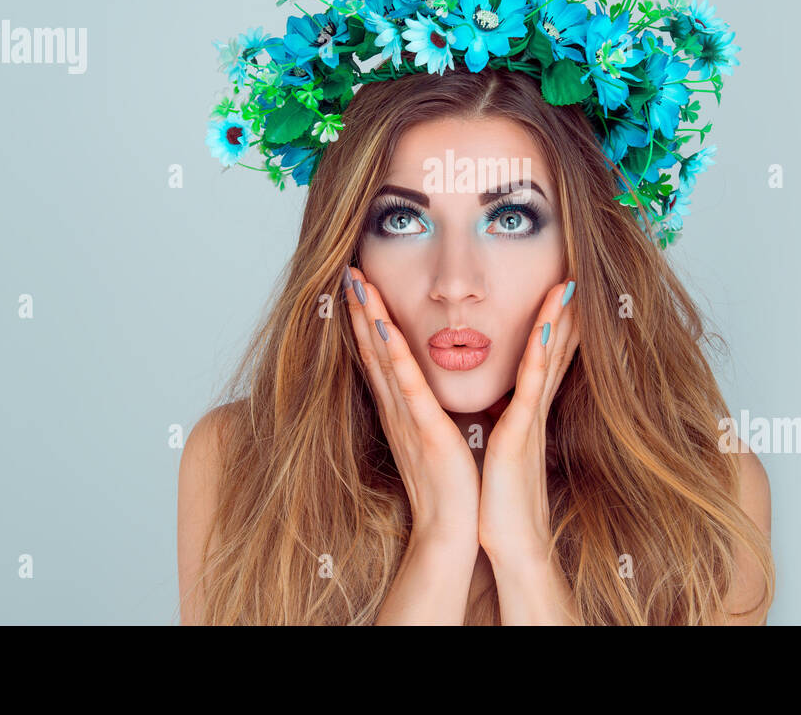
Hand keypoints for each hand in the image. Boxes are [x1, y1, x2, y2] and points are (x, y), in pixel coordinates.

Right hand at [344, 265, 479, 551]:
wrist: (451, 530)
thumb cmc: (448, 486)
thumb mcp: (435, 435)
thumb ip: (429, 409)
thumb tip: (430, 386)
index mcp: (402, 409)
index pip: (380, 355)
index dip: (368, 319)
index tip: (360, 284)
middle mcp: (396, 409)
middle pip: (372, 349)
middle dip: (361, 308)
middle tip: (349, 271)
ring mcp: (407, 418)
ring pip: (383, 359)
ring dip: (371, 319)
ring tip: (359, 284)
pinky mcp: (425, 430)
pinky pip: (408, 387)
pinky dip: (394, 356)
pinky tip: (385, 328)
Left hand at [478, 279, 578, 570]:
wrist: (510, 545)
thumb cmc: (501, 499)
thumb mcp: (501, 447)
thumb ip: (504, 419)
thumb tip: (498, 401)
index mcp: (526, 411)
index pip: (544, 354)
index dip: (555, 318)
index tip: (561, 284)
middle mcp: (534, 410)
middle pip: (555, 347)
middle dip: (565, 308)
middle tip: (576, 268)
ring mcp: (530, 421)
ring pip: (548, 360)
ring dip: (557, 321)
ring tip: (567, 285)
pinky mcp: (519, 437)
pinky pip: (531, 390)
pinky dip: (540, 359)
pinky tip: (545, 331)